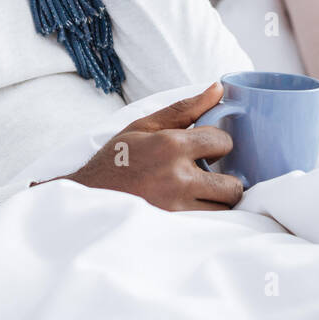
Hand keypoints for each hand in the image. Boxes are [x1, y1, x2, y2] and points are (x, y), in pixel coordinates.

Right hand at [32, 82, 243, 210]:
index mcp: (171, 146)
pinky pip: (208, 226)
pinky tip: (191, 208)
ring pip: (223, 210)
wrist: (86, 197)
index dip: (218, 144)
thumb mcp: (144, 126)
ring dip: (216, 202)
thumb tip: (218, 88)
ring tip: (199, 194)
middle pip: (232, 186)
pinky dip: (205, 218)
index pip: (223, 142)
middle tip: (209, 176)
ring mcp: (175, 209)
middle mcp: (177, 179)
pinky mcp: (172, 230)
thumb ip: (184, 108)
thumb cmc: (116, 159)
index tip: (207, 148)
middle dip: (225, 180)